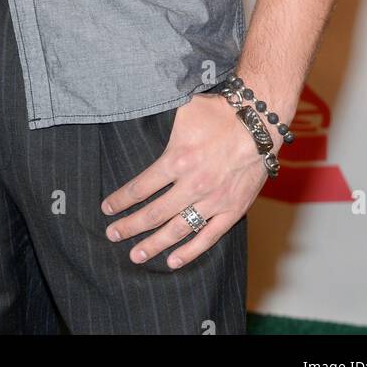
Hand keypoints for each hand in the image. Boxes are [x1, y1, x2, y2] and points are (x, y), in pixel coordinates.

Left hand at [100, 93, 271, 268]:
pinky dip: (189, 252)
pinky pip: (208, 237)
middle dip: (129, 226)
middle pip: (153, 213)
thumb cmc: (219, 112)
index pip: (140, 187)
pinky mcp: (232, 210)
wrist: (258, 123)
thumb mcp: (184, 108)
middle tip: (112, 235)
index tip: (107, 208)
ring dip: (153, 244)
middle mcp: (192, 185)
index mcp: (177, 160)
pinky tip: (172, 261)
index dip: (121, 200)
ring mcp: (213, 201)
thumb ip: (160, 117)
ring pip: (177, 230)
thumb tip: (138, 106)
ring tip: (135, 255)